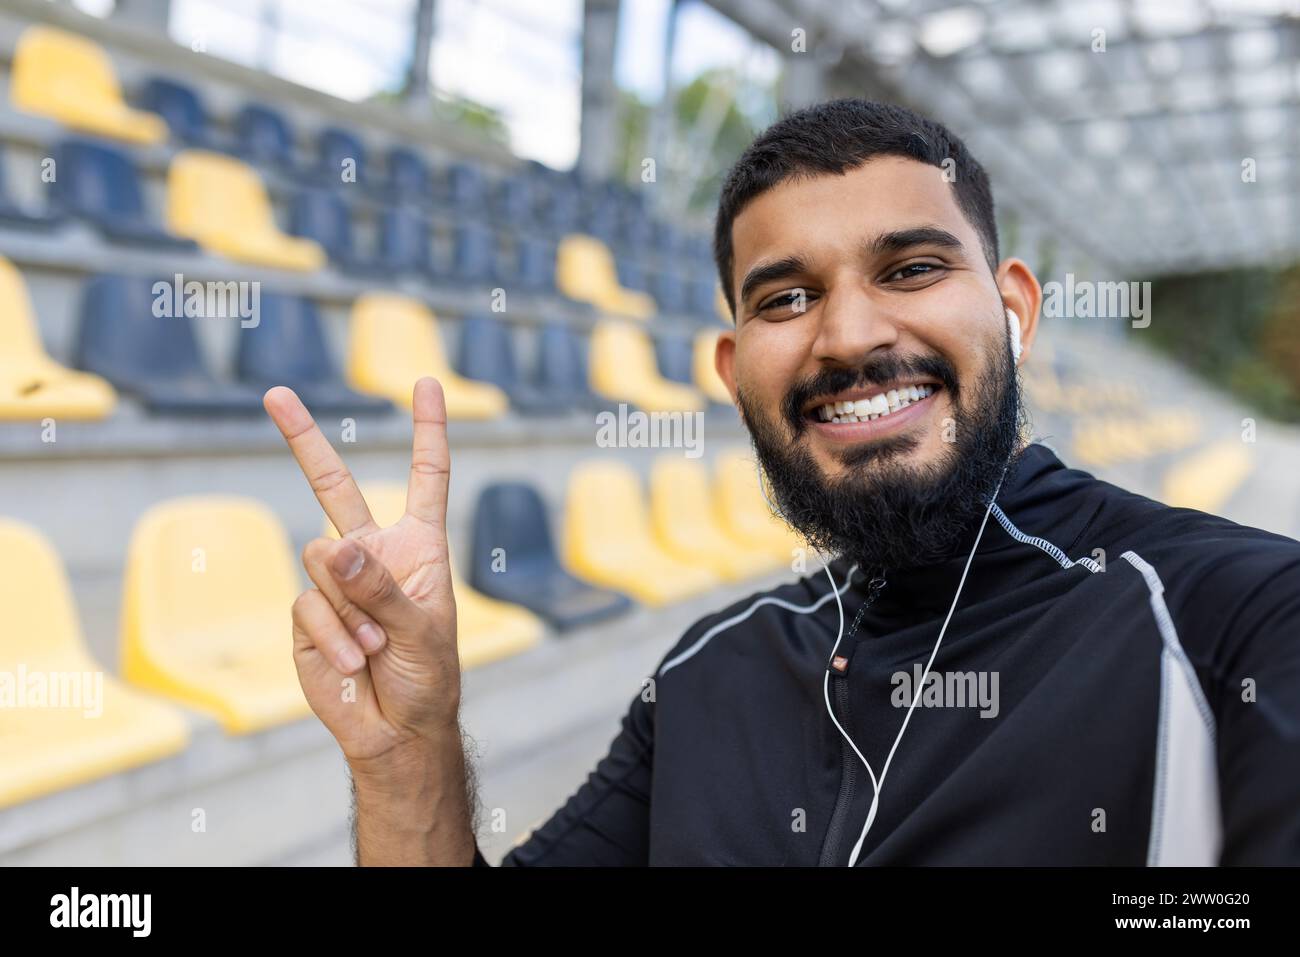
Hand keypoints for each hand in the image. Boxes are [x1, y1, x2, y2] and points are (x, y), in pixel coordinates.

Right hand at [264, 378, 459, 768]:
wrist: (396, 730)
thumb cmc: (427, 676)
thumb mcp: (422, 630)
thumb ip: (382, 587)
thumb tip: (333, 545)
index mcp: (417, 546)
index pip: (425, 477)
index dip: (428, 431)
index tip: (428, 384)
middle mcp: (372, 553)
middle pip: (332, 487)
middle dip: (303, 439)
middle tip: (275, 393)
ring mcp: (335, 583)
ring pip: (321, 562)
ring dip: (352, 611)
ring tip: (376, 647)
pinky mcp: (306, 616)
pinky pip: (309, 607)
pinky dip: (334, 636)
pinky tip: (354, 662)